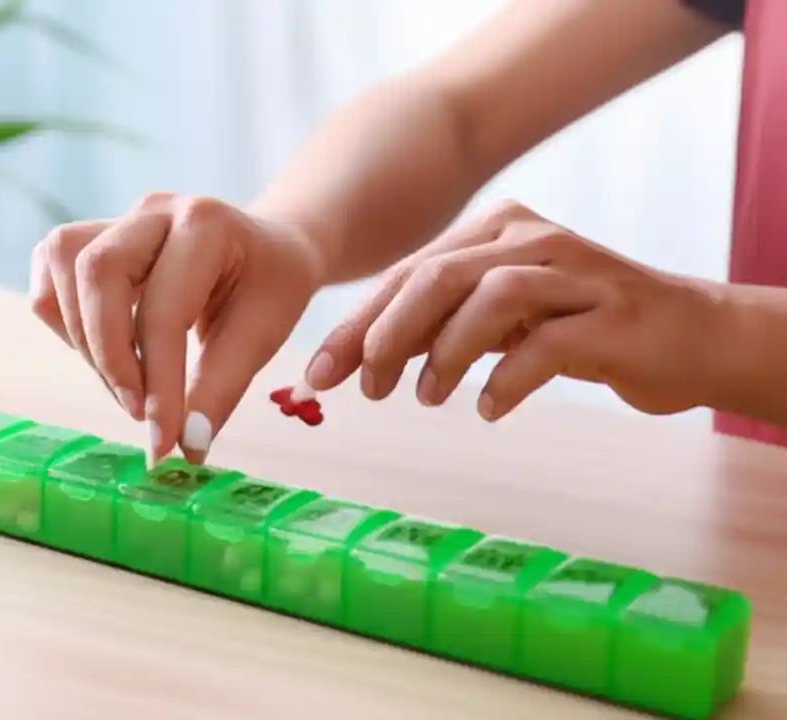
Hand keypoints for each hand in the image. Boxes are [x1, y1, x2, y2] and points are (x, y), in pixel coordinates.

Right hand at [29, 192, 325, 461]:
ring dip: (85, 341)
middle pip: (97, 273)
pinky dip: (65, 319)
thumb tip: (184, 449)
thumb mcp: (263, 335)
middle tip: (138, 412)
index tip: (163, 441)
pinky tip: (103, 348)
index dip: (158, 383)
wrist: (264, 248)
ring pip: (64, 267)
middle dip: (110, 357)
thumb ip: (221, 391)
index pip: (164, 310)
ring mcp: (116, 219)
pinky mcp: (90, 237)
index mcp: (206, 224)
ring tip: (126, 383)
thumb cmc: (268, 287)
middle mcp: (154, 211)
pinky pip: (50, 273)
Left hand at [305, 200, 723, 419]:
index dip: (357, 325)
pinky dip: (507, 379)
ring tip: (426, 399)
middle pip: (438, 276)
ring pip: (490, 298)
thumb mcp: (501, 322)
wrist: (691, 334)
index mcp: (495, 231)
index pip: (408, 275)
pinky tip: (486, 409)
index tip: (318, 374)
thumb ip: (439, 327)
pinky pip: (548, 343)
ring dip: (445, 353)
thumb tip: (361, 359)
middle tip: (366, 389)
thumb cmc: (580, 329)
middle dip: (387, 335)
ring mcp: (576, 274)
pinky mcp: (612, 315)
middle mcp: (532, 240)